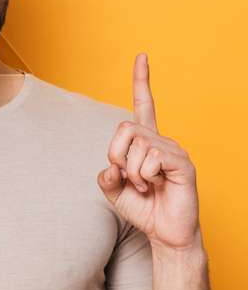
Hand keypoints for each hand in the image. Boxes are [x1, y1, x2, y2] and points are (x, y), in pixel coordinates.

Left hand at [98, 53, 199, 251]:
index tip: (142, 56)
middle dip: (116, 155)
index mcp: (146, 142)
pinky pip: (152, 158)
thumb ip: (106, 174)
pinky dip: (144, 176)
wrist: (165, 233)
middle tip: (128, 176)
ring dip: (132, 172)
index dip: (141, 81)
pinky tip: (155, 186)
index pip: (143, 105)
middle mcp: (161, 141)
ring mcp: (174, 150)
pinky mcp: (182, 164)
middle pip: (124, 128)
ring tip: (145, 185)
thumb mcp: (114, 190)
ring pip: (136, 146)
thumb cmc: (143, 209)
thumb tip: (110, 166)